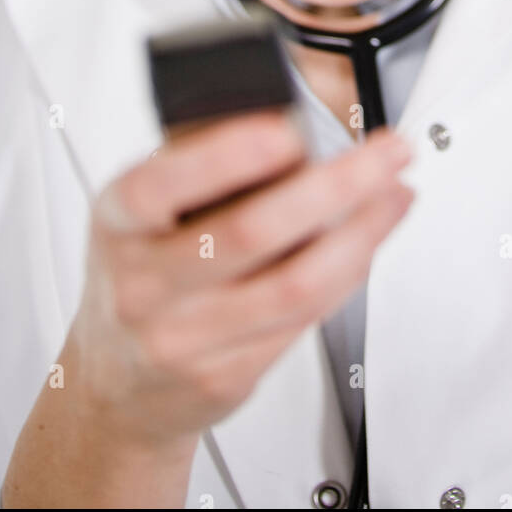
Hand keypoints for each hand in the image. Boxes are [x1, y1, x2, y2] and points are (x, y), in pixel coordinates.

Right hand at [69, 109, 413, 450]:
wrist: (118, 381)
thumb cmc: (143, 272)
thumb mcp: (143, 212)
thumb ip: (200, 171)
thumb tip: (294, 129)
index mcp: (119, 222)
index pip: (160, 186)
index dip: (225, 157)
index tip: (288, 130)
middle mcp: (143, 284)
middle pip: (251, 233)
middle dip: (335, 186)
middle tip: (384, 152)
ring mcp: (182, 337)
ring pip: (293, 284)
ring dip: (361, 233)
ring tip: (394, 192)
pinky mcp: (223, 375)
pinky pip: (303, 320)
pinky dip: (348, 272)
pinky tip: (368, 240)